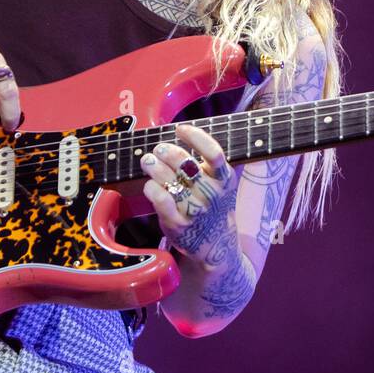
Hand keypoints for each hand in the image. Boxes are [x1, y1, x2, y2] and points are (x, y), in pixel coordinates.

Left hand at [140, 123, 238, 270]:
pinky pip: (162, 201)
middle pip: (188, 165)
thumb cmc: (213, 205)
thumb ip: (206, 162)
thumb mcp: (221, 183)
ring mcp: (195, 211)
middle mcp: (212, 195)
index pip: (214, 153)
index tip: (181, 128)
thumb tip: (182, 133)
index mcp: (225, 180)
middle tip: (159, 148)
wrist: (216, 244)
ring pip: (172, 182)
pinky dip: (152, 188)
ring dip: (155, 167)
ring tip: (148, 160)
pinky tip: (149, 184)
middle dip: (168, 152)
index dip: (196, 137)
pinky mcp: (179, 224)